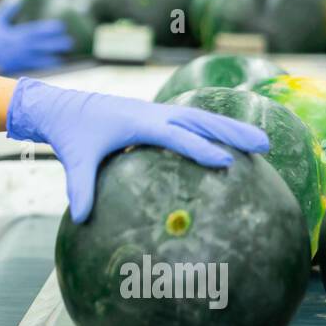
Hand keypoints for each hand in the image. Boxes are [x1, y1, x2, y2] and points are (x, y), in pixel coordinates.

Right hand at [0, 0, 71, 73]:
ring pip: (39, 56)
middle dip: (55, 43)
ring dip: (53, 54)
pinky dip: (45, 64)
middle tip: (69, 41)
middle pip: (40, 45)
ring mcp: (18, 57)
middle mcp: (18, 47)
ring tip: (65, 52)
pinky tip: (56, 62)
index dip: (48, 29)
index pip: (35, 31)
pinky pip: (33, 65)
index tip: (61, 26)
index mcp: (15, 34)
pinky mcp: (17, 65)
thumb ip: (8, 9)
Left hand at [5, 77, 268, 222]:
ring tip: (262, 144)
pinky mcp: (156, 116)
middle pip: (200, 120)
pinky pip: (192, 122)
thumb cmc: (70, 134)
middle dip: (232, 132)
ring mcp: (156, 112)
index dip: (200, 148)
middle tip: (264, 146)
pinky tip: (233, 143)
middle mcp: (152, 113)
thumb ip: (79, 187)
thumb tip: (80, 218)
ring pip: (201, 118)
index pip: (175, 136)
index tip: (227, 161)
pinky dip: (215, 129)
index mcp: (136, 122)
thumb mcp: (74, 160)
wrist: (61, 107)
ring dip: (231, 128)